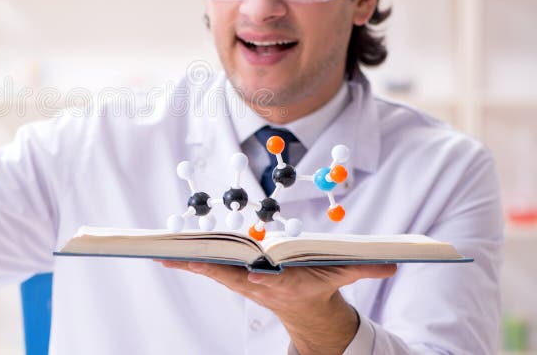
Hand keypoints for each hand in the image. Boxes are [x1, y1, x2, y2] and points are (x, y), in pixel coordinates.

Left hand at [158, 260, 395, 354]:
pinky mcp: (233, 276)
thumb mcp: (341, 276)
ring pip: (212, 269)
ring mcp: (242, 280)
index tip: (236, 269)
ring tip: (163, 251)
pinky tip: (166, 254)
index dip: (250, 275)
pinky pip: (207, 266)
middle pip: (228, 272)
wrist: (303, 307)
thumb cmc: (318, 285)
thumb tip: (394, 264)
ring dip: (188, 260)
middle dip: (205, 264)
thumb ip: (364, 268)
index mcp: (281, 283)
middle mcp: (257, 283)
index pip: (264, 280)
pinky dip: (188, 260)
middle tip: (183, 255)